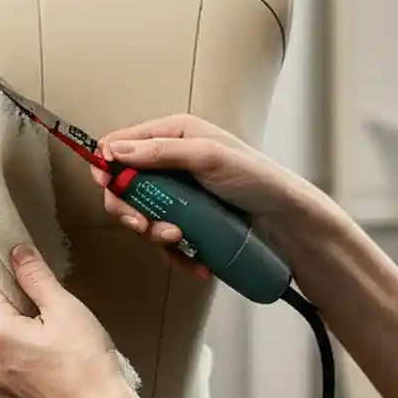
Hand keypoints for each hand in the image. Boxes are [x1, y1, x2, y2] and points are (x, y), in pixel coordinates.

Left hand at [0, 244, 133, 397]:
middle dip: (29, 312)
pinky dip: (34, 362)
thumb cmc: (86, 365)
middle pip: (3, 317)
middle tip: (61, 320)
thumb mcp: (64, 307)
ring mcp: (1, 384)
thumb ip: (35, 276)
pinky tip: (59, 366)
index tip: (39, 284)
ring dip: (32, 338)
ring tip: (64, 347)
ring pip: (12, 343)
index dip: (18, 280)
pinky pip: (19, 368)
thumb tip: (18, 253)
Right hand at [91, 113, 318, 278]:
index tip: (107, 186)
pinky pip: (164, 240)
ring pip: (141, 216)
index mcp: (173, 135)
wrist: (289, 222)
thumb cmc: (256, 178)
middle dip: (129, 209)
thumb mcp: (208, 156)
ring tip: (179, 239)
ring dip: (154, 232)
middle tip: (142, 225)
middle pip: (124, 185)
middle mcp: (170, 163)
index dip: (107, 165)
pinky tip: (193, 262)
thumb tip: (114, 151)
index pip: (122, 144)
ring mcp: (177, 196)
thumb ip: (160, 152)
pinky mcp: (186, 224)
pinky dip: (173, 253)